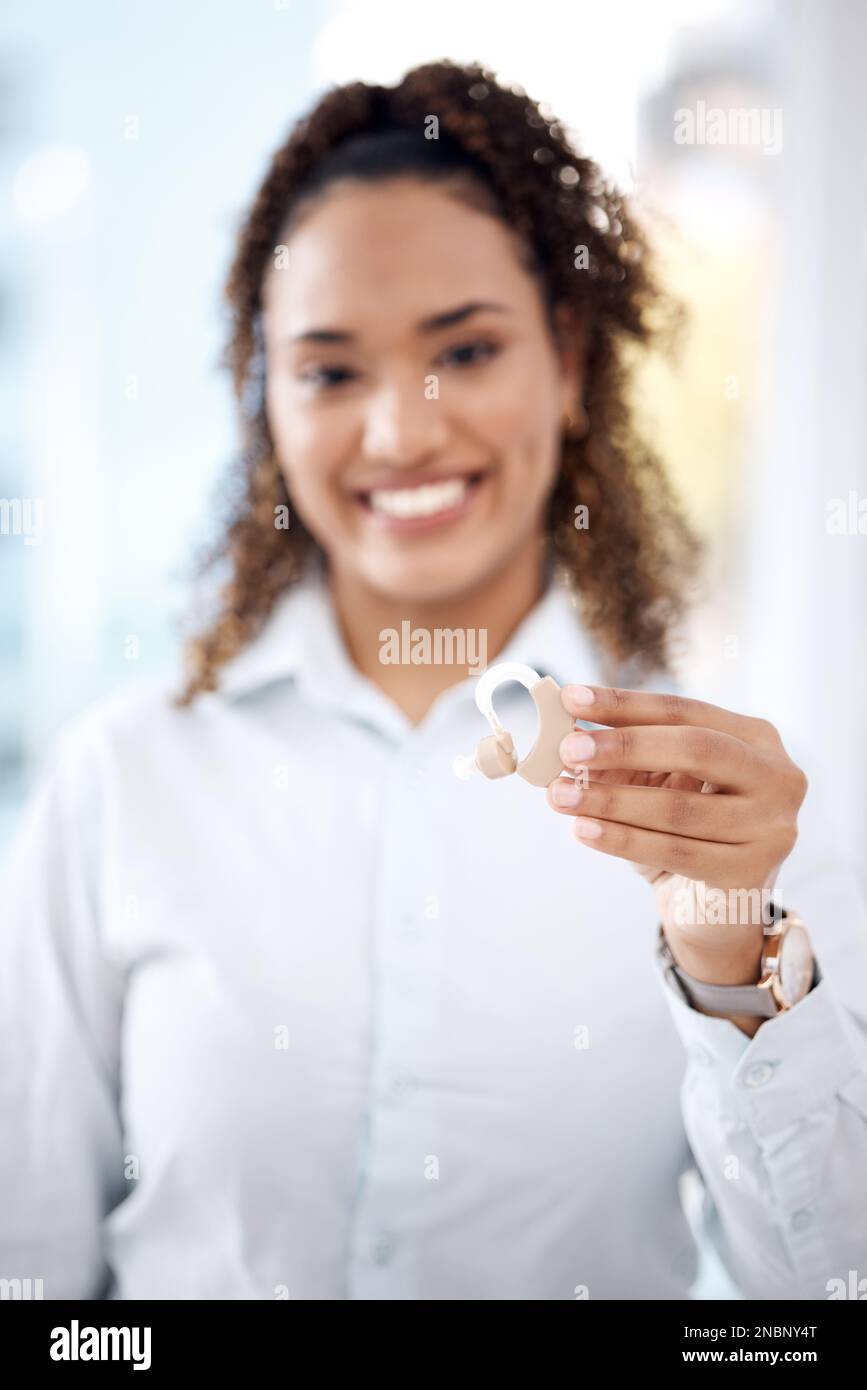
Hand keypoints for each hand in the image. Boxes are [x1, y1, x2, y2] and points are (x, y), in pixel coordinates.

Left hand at [546, 685, 807, 970]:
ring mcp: (771, 826)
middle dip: (625, 746)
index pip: (684, 711)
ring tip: (561, 796)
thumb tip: (568, 730)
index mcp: (755, 738)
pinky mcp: (751, 872)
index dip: (626, 704)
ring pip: (680, 808)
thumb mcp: (659, 782)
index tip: (571, 698)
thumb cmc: (683, 829)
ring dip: (612, 800)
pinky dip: (623, 840)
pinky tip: (584, 830)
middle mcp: (776, 775)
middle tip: (568, 749)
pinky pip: (677, 852)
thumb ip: (625, 755)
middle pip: (696, 748)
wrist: (712, 907)